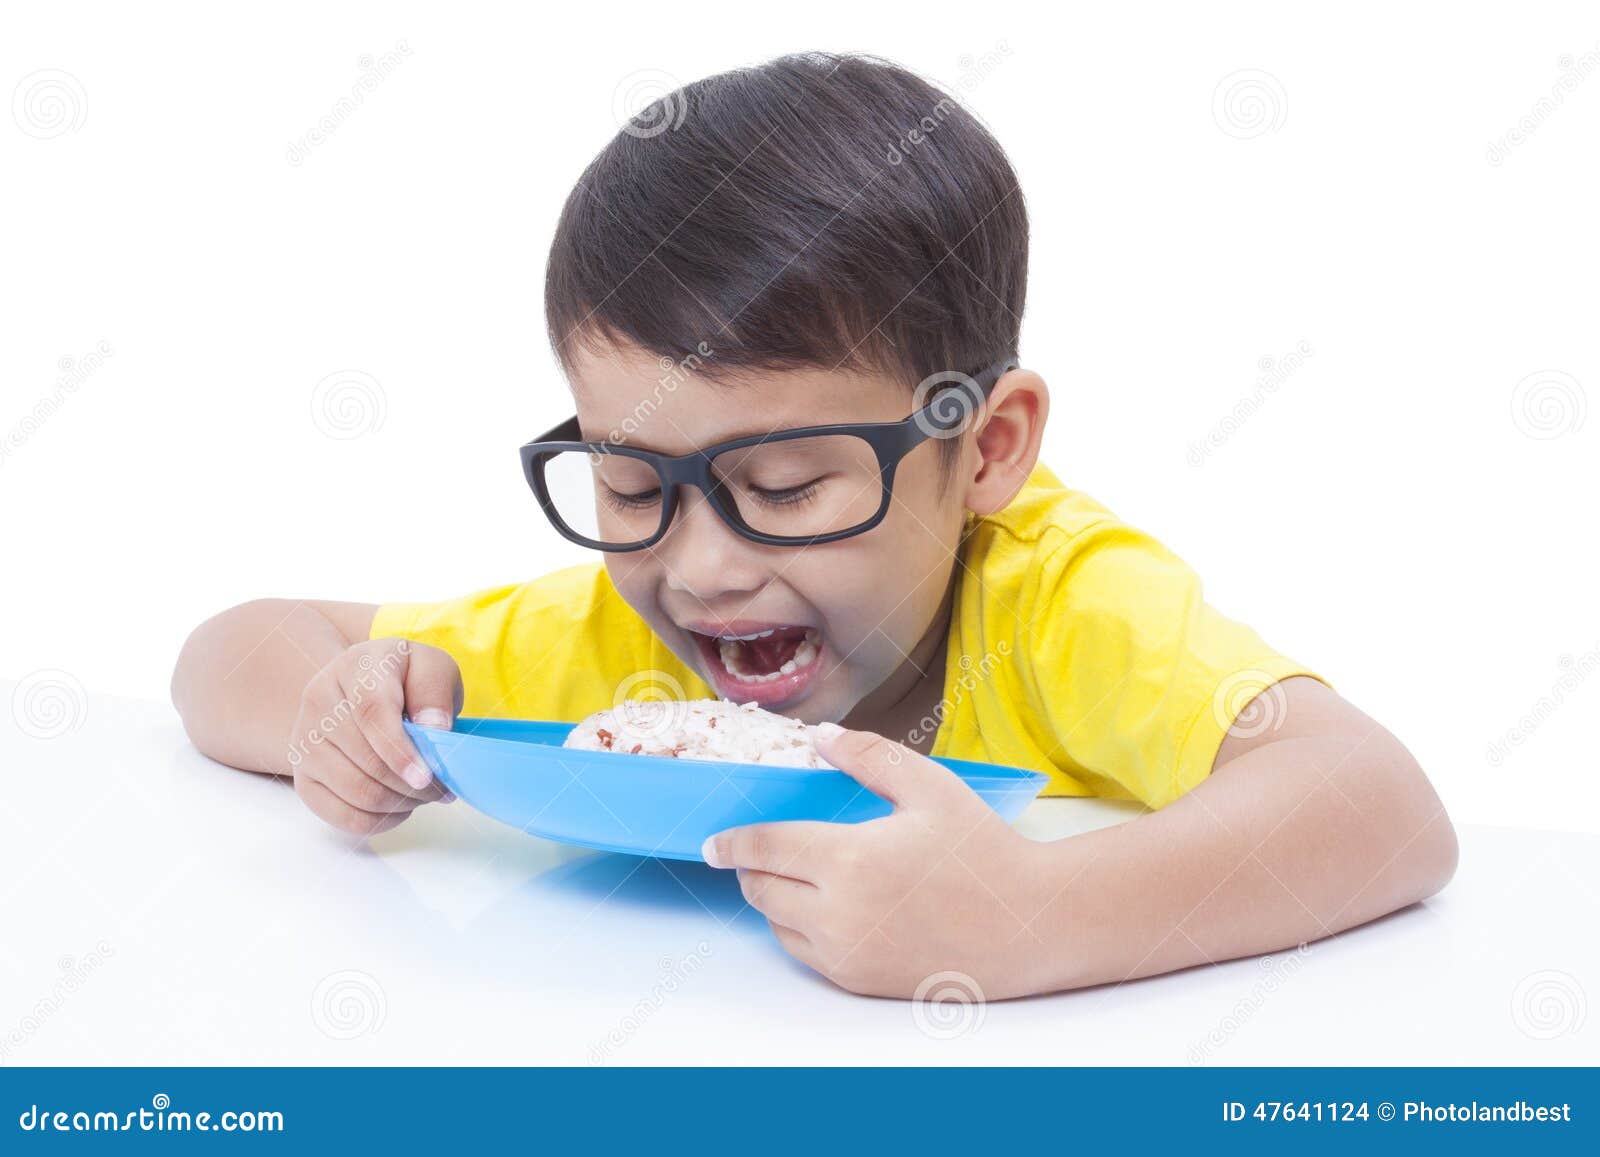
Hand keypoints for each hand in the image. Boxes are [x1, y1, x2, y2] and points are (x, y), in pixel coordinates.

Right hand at [287, 637, 461, 836]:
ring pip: (356, 792)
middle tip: (442, 787)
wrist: (362, 690)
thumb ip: (434, 690)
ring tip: (424, 794)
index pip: (371, 712)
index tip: (427, 776)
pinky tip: (399, 806)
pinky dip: (378, 820)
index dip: (400, 750)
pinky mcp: (303, 777)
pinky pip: (341, 815)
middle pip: (366, 760)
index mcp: (354, 667)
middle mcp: (318, 701)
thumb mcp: (431, 667)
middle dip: (413, 784)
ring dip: (400, 803)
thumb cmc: (404, 680)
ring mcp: (304, 740)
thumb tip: (432, 729)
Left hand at [702, 724, 1052, 999]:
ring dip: (774, 898)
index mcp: (849, 861)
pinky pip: (806, 954)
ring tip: (795, 874)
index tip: (711, 842)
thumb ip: (868, 756)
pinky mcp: (860, 980)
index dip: (730, 843)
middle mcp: (838, 914)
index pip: (763, 849)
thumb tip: (818, 736)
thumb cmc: (984, 851)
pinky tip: (825, 906)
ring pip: (778, 925)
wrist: (1030, 925)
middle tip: (756, 850)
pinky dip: (800, 929)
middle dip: (750, 868)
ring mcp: (847, 954)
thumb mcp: (929, 787)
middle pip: (760, 890)